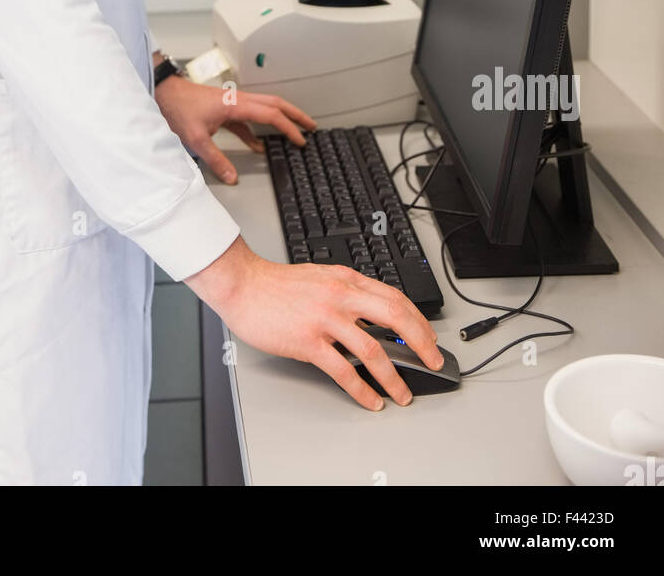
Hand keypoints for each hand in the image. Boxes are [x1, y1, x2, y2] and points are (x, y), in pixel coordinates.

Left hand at [154, 75, 315, 183]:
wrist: (164, 93)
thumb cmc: (179, 109)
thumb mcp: (196, 139)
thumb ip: (216, 160)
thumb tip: (232, 177)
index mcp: (236, 105)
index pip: (271, 114)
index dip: (289, 127)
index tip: (300, 139)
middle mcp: (239, 100)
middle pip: (275, 104)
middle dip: (295, 115)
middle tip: (311, 126)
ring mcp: (233, 103)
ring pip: (264, 108)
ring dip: (280, 119)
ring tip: (292, 133)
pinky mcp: (226, 109)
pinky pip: (248, 119)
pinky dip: (257, 131)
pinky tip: (258, 146)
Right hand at [185, 237, 443, 410]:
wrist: (243, 285)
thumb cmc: (276, 284)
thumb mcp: (320, 278)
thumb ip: (346, 293)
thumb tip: (371, 317)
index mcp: (346, 279)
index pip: (395, 297)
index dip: (418, 320)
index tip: (428, 337)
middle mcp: (341, 296)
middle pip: (395, 317)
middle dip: (422, 343)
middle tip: (433, 362)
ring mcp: (326, 318)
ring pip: (373, 349)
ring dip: (394, 376)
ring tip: (403, 393)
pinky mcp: (308, 341)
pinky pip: (344, 370)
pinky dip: (362, 389)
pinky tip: (371, 399)